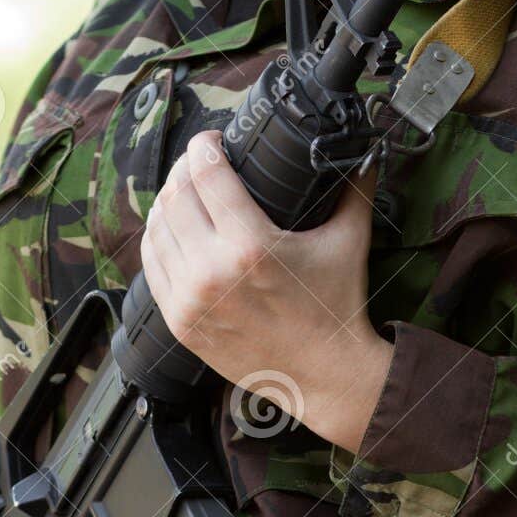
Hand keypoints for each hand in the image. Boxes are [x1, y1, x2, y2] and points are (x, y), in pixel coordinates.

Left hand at [141, 131, 392, 452]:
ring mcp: (190, 300)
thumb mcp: (350, 241)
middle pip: (174, 196)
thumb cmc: (336, 307)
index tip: (211, 140)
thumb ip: (355, 189)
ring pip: (156, 229)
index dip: (203, 146)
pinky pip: (151, 266)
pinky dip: (156, 240)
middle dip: (183, 169)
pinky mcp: (180, 322)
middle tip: (197, 162)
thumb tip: (365, 150)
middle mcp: (212, 271)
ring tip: (183, 192)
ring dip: (166, 202)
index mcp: (251, 245)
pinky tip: (169, 228)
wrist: (323, 375)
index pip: (205, 174)